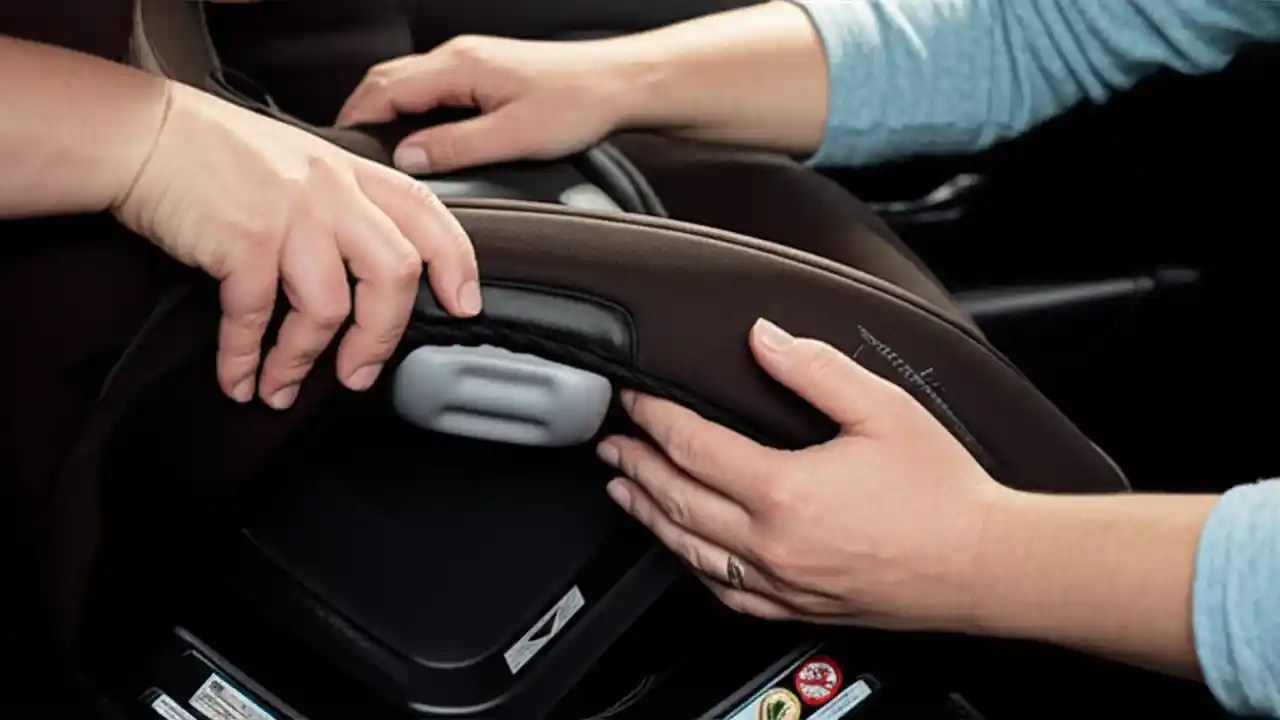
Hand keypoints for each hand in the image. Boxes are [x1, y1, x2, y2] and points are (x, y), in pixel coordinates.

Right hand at [112, 81, 480, 408]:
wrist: (141, 134)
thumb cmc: (214, 153)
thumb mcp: (298, 163)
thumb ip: (340, 205)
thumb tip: (368, 272)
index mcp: (350, 172)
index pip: (427, 214)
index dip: (456, 262)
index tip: (463, 304)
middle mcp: (331, 192)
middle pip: (394, 273)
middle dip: (382, 337)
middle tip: (360, 372)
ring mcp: (291, 215)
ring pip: (329, 308)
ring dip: (302, 361)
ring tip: (282, 386)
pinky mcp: (245, 240)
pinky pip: (258, 319)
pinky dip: (246, 359)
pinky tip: (239, 377)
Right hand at [335, 35, 638, 174]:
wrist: (618, 85)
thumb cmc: (577, 104)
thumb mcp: (512, 136)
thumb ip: (456, 147)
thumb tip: (408, 157)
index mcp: (459, 67)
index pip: (384, 88)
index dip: (355, 119)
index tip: (338, 149)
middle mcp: (459, 57)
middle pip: (388, 80)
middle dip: (360, 113)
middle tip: (345, 152)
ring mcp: (472, 62)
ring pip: (408, 81)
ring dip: (384, 109)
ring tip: (371, 145)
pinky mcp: (486, 72)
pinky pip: (431, 86)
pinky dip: (410, 107)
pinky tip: (414, 131)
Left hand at [596, 319, 1010, 631]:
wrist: (983, 565)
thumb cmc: (942, 493)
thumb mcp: (882, 410)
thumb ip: (814, 369)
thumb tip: (763, 338)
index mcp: (785, 491)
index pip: (692, 447)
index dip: (654, 418)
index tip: (634, 399)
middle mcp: (771, 544)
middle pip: (676, 501)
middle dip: (635, 467)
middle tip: (610, 444)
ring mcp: (780, 583)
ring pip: (688, 550)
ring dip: (648, 515)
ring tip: (623, 491)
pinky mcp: (796, 606)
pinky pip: (722, 592)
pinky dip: (688, 564)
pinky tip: (680, 550)